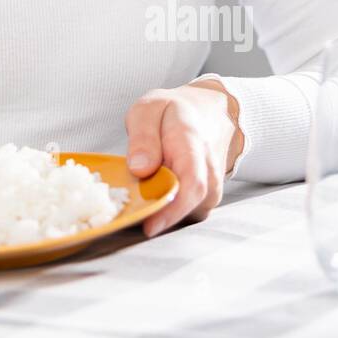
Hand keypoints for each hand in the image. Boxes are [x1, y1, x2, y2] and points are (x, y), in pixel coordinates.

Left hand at [124, 81, 243, 237]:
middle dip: (155, 214)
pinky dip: (162, 211)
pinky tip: (147, 198)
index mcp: (194, 146)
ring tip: (136, 194)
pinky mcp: (203, 203)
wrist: (201, 116)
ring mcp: (210, 191)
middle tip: (126, 209)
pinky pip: (181, 215)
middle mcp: (210, 174)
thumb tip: (139, 169)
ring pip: (183, 215)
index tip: (149, 226)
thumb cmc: (170, 114)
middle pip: (187, 206)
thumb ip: (143, 137)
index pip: (192, 184)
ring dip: (157, 212)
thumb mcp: (148, 110)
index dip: (172, 209)